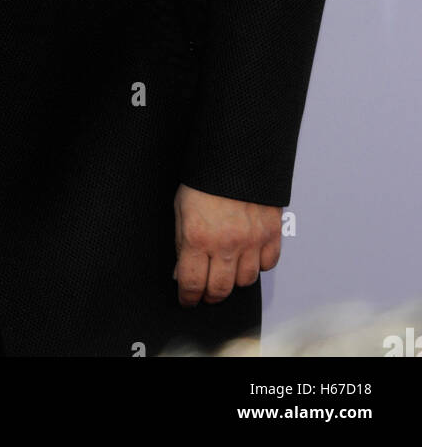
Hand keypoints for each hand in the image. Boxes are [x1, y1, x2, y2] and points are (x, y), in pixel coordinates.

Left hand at [173, 183, 280, 305]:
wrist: (235, 151)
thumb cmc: (204, 176)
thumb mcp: (180, 207)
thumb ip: (181, 242)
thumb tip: (181, 272)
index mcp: (197, 237)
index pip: (191, 284)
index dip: (188, 298)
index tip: (187, 300)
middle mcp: (226, 244)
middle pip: (219, 289)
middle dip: (209, 296)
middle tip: (205, 293)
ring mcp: (252, 240)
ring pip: (245, 281)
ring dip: (234, 281)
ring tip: (226, 274)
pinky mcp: (272, 232)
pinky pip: (268, 264)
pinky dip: (259, 265)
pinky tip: (249, 258)